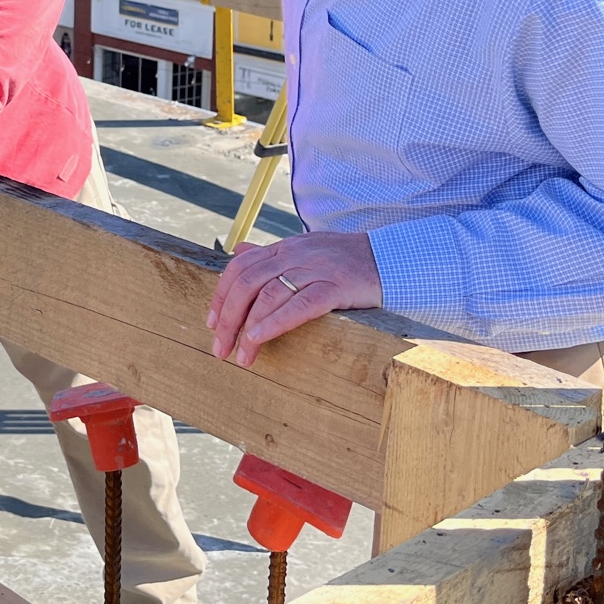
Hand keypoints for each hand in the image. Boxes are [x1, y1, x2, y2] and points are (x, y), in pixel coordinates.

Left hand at [206, 232, 382, 366]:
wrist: (392, 258)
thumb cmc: (348, 260)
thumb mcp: (307, 250)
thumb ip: (272, 254)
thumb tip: (238, 251)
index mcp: (285, 248)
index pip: (240, 266)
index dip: (221, 295)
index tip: (211, 323)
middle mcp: (295, 255)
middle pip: (247, 284)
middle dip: (227, 319)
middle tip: (219, 349)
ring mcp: (316, 269)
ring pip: (269, 295)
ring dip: (247, 328)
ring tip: (241, 355)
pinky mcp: (337, 287)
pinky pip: (300, 304)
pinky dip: (275, 321)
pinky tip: (260, 337)